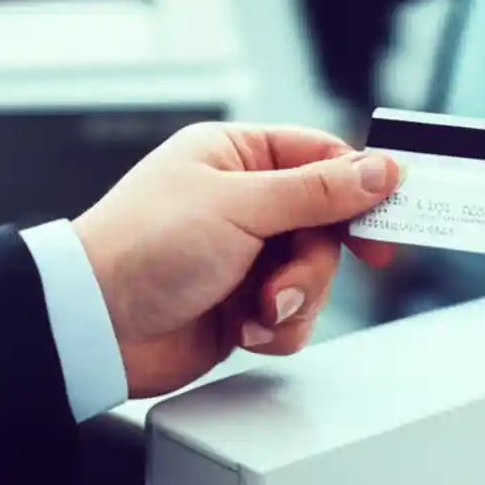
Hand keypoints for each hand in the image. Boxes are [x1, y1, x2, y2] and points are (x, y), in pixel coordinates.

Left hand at [71, 123, 399, 396]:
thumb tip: (381, 168)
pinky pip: (294, 314)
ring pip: (316, 275)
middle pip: (327, 225)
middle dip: (313, 263)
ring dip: (294, 299)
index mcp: (237, 156)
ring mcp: (246, 254)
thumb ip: (319, 190)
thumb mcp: (241, 206)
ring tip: (256, 309)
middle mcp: (244, 201)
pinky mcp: (244, 303)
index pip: (323, 158)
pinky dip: (277, 327)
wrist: (94, 326)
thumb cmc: (144, 247)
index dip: (361, 188)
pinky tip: (244, 328)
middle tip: (291, 280)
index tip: (390, 216)